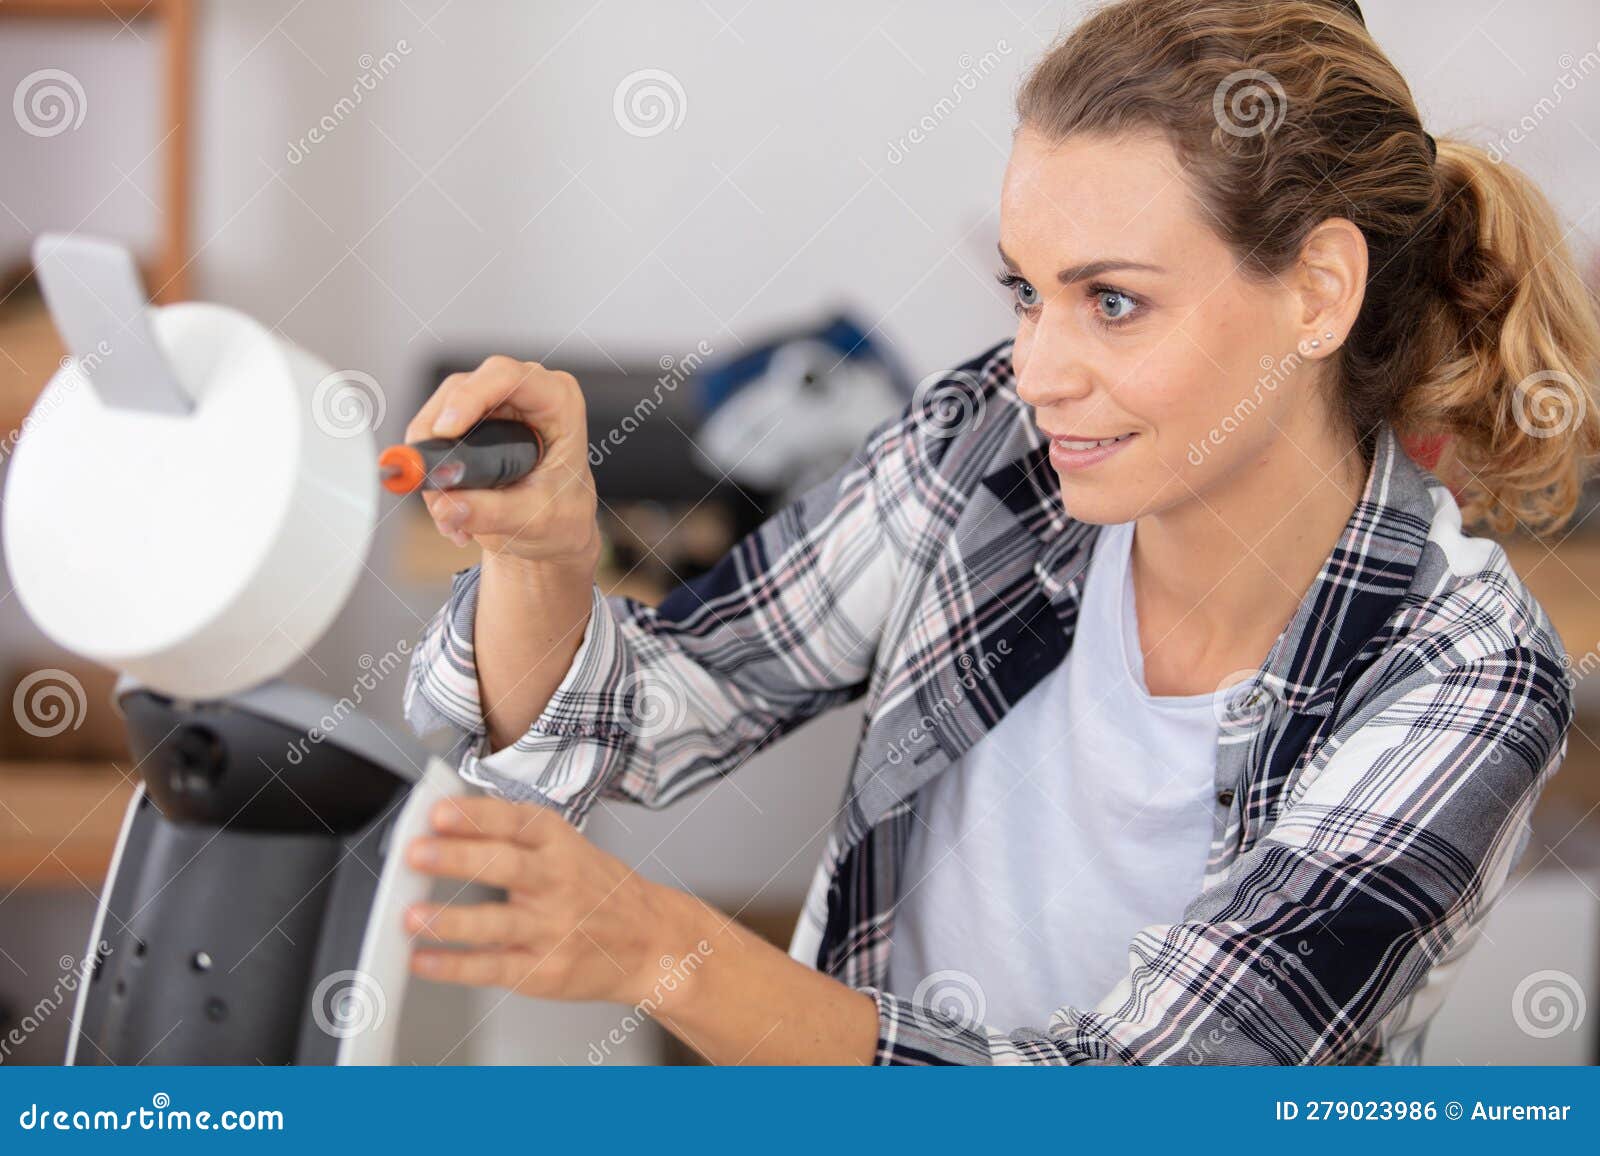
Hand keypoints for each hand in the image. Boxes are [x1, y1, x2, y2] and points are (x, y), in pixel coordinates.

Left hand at [403, 796, 706, 1007]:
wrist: (651, 941)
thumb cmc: (602, 892)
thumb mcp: (569, 847)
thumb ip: (514, 837)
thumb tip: (447, 822)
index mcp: (560, 844)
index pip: (515, 822)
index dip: (476, 815)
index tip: (440, 812)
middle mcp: (557, 882)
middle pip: (505, 866)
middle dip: (458, 858)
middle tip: (418, 853)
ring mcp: (552, 928)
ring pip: (497, 923)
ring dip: (451, 921)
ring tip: (411, 917)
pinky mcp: (544, 970)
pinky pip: (493, 968)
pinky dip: (455, 966)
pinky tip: (425, 960)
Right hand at [405, 355, 600, 570]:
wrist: (556, 524)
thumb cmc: (563, 512)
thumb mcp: (537, 518)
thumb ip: (494, 512)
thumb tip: (446, 504)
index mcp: (558, 401)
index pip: (508, 378)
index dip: (469, 398)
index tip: (444, 433)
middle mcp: (526, 392)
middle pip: (462, 388)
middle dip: (437, 436)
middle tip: (431, 483)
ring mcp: (495, 401)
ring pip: (440, 407)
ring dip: (430, 456)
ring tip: (444, 508)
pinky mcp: (472, 418)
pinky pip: (434, 429)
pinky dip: (430, 466)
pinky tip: (445, 505)